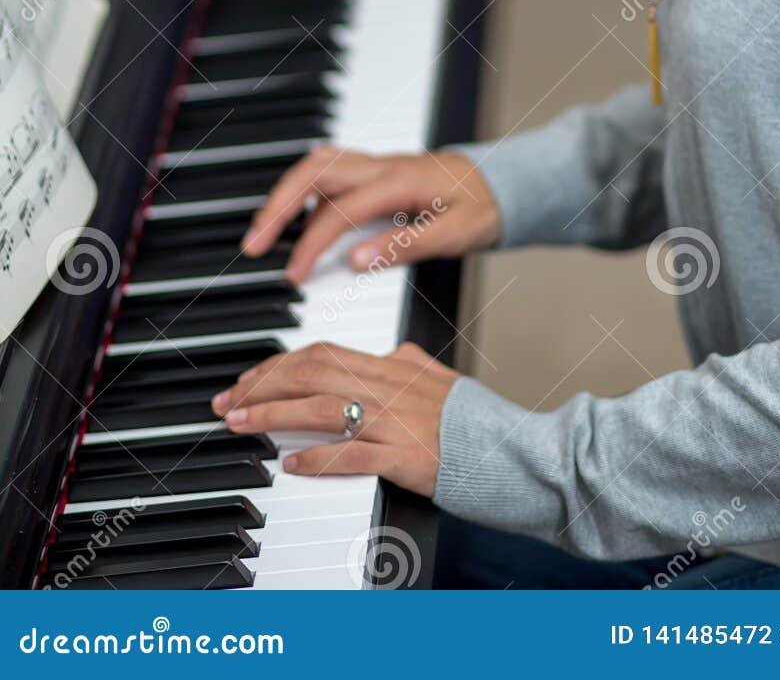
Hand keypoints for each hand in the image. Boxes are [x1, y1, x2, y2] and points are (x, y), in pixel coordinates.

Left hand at [212, 339, 458, 496]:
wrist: (515, 450)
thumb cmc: (476, 421)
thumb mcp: (438, 378)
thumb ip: (407, 364)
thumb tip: (387, 353)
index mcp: (394, 364)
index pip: (322, 352)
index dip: (277, 365)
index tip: (248, 381)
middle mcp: (390, 386)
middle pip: (312, 371)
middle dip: (262, 385)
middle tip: (228, 402)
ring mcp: (397, 421)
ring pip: (322, 406)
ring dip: (274, 414)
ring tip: (240, 424)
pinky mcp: (406, 457)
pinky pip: (353, 454)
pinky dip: (318, 456)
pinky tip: (290, 463)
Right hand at [241, 144, 501, 282]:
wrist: (502, 182)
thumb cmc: (482, 207)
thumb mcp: (456, 232)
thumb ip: (406, 245)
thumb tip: (357, 260)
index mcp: (400, 181)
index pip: (341, 210)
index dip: (312, 243)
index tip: (293, 275)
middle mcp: (382, 166)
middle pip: (315, 171)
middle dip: (277, 205)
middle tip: (253, 243)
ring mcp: (376, 163)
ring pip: (317, 164)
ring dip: (284, 193)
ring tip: (262, 231)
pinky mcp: (374, 169)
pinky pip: (329, 169)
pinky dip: (302, 188)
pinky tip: (294, 216)